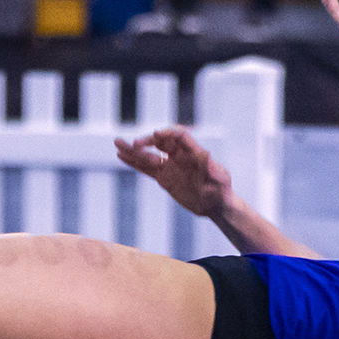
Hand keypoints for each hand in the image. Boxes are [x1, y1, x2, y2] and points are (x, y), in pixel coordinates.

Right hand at [115, 126, 232, 217]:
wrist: (216, 204)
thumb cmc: (221, 189)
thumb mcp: (219, 177)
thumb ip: (211, 166)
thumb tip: (206, 154)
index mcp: (192, 152)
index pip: (177, 136)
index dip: (166, 133)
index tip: (156, 135)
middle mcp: (179, 155)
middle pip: (159, 142)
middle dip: (146, 142)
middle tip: (134, 144)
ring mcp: (170, 166)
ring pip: (148, 155)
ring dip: (133, 150)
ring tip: (117, 143)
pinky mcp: (164, 177)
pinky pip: (146, 169)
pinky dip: (134, 163)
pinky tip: (121, 156)